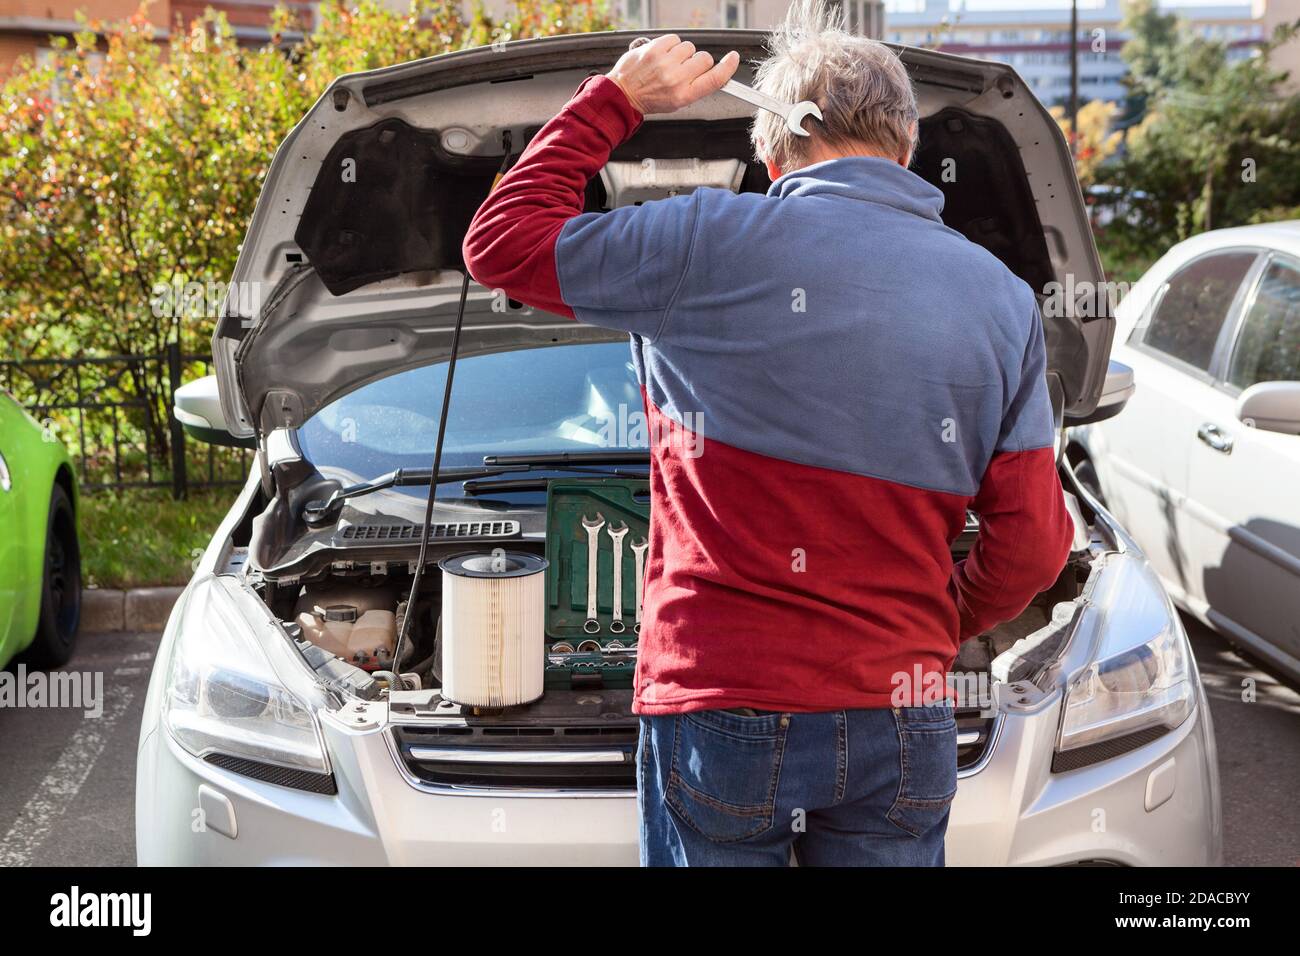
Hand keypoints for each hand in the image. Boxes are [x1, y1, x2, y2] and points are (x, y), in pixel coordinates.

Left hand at [607, 35, 739, 114]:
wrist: (624, 93)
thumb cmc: (651, 98)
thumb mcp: (677, 102)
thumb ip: (696, 87)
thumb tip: (715, 72)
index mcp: (684, 95)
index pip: (715, 79)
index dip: (728, 67)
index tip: (733, 59)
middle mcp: (676, 80)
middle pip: (705, 59)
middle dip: (698, 61)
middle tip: (684, 69)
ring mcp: (665, 63)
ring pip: (690, 47)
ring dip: (683, 53)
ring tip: (669, 63)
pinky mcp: (655, 49)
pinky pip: (675, 39)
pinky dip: (671, 45)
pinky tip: (662, 55)